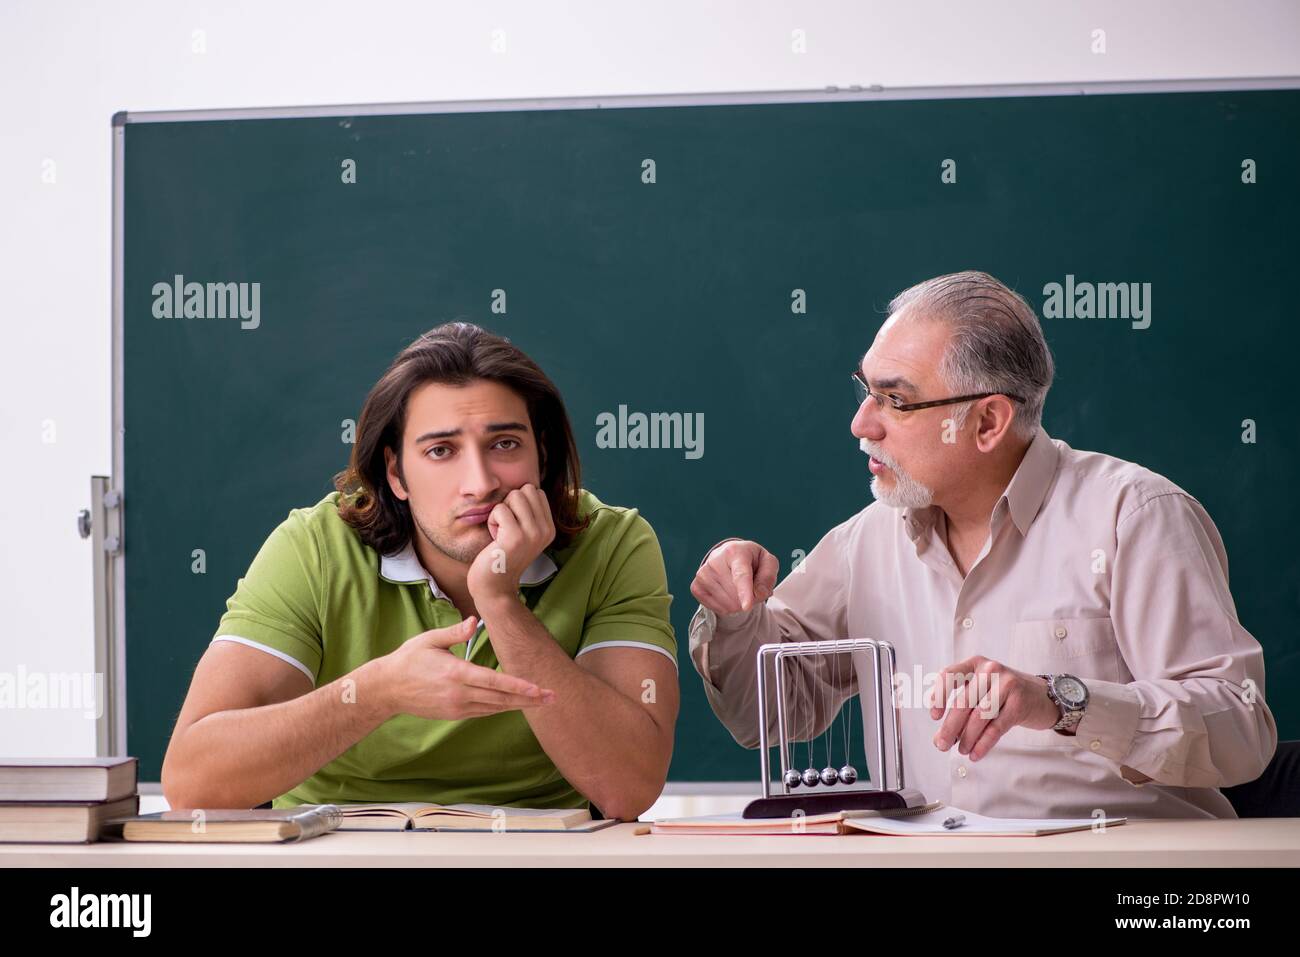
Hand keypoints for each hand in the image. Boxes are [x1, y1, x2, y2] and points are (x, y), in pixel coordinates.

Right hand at [379, 617, 555, 719]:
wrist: (387, 689)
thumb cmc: (409, 659)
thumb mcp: (429, 639)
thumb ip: (454, 632)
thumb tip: (473, 621)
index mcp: (455, 673)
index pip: (493, 681)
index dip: (518, 686)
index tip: (538, 688)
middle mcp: (458, 694)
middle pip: (500, 699)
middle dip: (528, 699)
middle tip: (553, 697)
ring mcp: (456, 707)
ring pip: (495, 708)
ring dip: (519, 705)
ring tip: (543, 703)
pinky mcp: (454, 715)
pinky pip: (484, 712)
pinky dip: (501, 708)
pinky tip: (517, 704)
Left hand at [466, 484, 555, 604]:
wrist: (494, 587)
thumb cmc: (502, 555)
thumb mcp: (524, 533)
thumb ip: (529, 512)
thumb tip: (524, 487)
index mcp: (550, 528)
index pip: (536, 491)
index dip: (519, 502)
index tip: (514, 524)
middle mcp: (546, 530)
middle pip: (526, 490)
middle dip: (510, 503)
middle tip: (506, 527)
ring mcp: (532, 533)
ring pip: (514, 496)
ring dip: (500, 511)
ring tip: (500, 532)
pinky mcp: (515, 537)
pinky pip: (499, 509)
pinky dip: (492, 521)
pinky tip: (495, 539)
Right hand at [690, 540, 778, 614]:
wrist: (728, 557)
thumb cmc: (750, 560)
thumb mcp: (768, 562)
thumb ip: (769, 576)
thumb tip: (759, 593)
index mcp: (735, 551)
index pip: (741, 575)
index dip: (744, 592)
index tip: (747, 606)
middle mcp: (715, 561)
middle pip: (736, 595)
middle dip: (749, 599)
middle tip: (751, 587)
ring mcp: (703, 574)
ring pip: (727, 605)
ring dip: (739, 604)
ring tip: (739, 590)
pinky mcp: (696, 586)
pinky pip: (717, 609)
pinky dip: (727, 608)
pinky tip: (728, 595)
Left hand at [928, 656, 1060, 760]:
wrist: (1043, 697)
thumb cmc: (1004, 695)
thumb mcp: (981, 691)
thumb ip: (959, 710)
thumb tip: (938, 739)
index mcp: (975, 663)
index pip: (949, 675)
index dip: (938, 696)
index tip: (934, 716)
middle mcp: (990, 670)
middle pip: (963, 702)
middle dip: (949, 727)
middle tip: (942, 745)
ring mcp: (1007, 685)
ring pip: (979, 717)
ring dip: (966, 739)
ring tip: (961, 751)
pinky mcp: (1019, 703)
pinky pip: (996, 728)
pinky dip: (983, 744)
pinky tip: (975, 755)